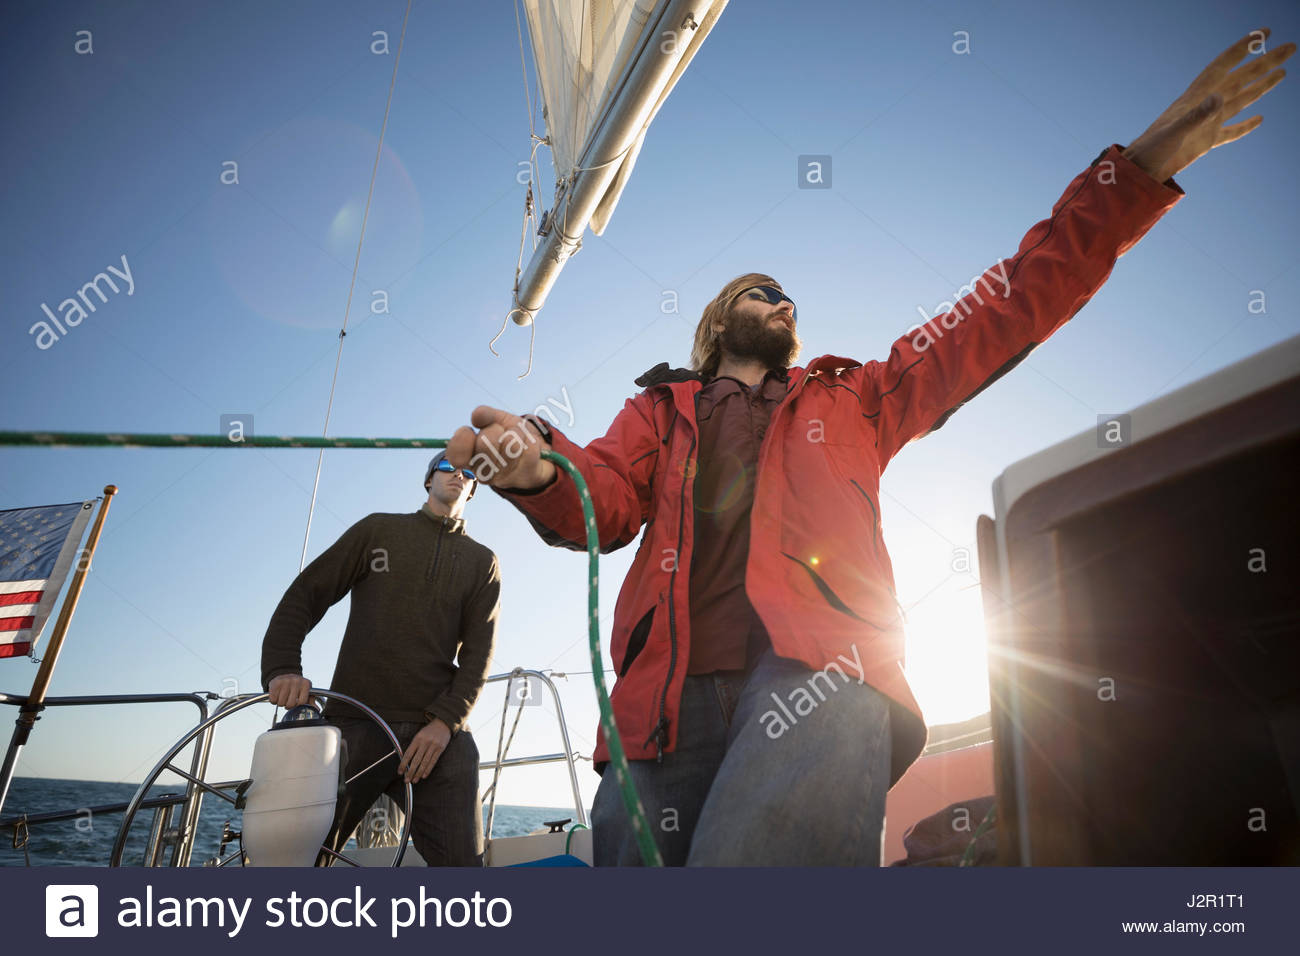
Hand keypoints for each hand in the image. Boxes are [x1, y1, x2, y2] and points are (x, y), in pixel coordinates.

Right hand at [267, 673, 313, 707]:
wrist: (284, 674)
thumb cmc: (296, 686)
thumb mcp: (305, 691)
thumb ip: (311, 700)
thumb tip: (317, 710)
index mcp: (306, 684)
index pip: (302, 702)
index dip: (297, 704)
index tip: (296, 701)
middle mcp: (297, 681)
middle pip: (290, 704)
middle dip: (288, 705)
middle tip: (287, 699)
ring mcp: (286, 681)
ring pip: (281, 703)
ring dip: (280, 702)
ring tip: (282, 696)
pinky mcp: (276, 683)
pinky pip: (273, 699)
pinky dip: (273, 700)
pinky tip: (277, 694)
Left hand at [398, 718, 451, 783]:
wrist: (443, 723)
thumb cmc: (429, 731)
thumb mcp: (419, 735)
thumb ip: (414, 746)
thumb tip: (407, 761)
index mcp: (417, 739)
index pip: (408, 754)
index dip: (403, 764)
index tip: (400, 772)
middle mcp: (425, 742)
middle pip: (416, 760)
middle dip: (410, 772)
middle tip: (406, 780)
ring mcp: (433, 746)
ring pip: (424, 762)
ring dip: (418, 773)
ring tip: (414, 780)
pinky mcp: (440, 749)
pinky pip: (433, 761)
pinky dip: (428, 769)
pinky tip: (424, 776)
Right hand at [447, 406, 555, 489]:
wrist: (540, 453)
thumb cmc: (512, 435)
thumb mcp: (498, 420)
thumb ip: (486, 416)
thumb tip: (476, 415)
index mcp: (471, 458)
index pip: (456, 455)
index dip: (461, 440)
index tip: (469, 430)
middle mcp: (484, 471)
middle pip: (484, 444)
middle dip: (495, 429)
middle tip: (501, 432)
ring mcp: (505, 477)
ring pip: (509, 443)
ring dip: (516, 432)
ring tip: (518, 436)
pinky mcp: (526, 477)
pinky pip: (529, 450)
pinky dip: (531, 441)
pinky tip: (530, 445)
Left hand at [1122, 28, 1292, 182]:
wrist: (1138, 172)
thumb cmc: (1151, 149)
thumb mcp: (1174, 132)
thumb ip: (1197, 115)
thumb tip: (1219, 98)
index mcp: (1196, 97)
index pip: (1224, 65)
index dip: (1244, 47)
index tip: (1265, 32)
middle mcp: (1204, 106)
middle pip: (1241, 78)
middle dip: (1265, 63)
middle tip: (1291, 47)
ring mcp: (1206, 123)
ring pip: (1240, 100)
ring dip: (1261, 87)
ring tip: (1283, 73)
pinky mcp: (1205, 142)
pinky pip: (1230, 132)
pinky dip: (1245, 126)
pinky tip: (1259, 119)